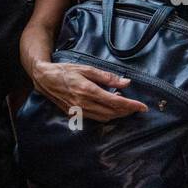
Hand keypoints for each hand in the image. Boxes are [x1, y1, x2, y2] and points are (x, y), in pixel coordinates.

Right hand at [30, 59, 146, 121]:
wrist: (45, 79)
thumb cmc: (65, 71)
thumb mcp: (87, 69)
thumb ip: (107, 77)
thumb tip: (126, 82)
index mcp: (88, 91)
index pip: (116, 102)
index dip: (131, 105)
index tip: (143, 107)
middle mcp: (84, 104)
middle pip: (112, 112)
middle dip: (127, 111)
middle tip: (137, 107)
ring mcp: (78, 111)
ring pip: (104, 118)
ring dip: (117, 115)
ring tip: (125, 107)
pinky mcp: (74, 114)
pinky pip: (95, 118)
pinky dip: (106, 115)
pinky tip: (110, 108)